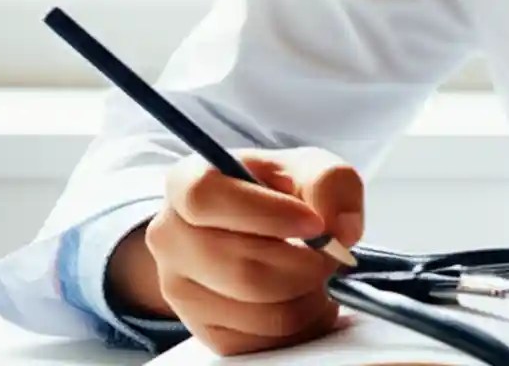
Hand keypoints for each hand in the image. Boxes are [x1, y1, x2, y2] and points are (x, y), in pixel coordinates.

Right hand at [107, 147, 364, 355]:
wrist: (259, 233)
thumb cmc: (282, 195)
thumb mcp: (311, 168)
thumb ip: (330, 182)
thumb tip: (339, 229)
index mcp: (187, 183)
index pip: (206, 199)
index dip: (266, 214)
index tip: (314, 224)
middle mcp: (170, 237)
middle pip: (241, 266)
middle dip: (305, 265)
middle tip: (332, 255)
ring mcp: (179, 289)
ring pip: (259, 310)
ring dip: (308, 295)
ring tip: (318, 273)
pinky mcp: (204, 330)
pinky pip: (263, 339)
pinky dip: (300, 322)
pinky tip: (303, 295)